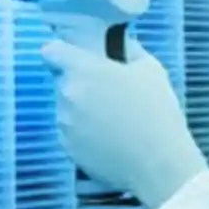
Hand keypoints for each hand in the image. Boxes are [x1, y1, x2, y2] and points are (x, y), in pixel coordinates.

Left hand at [41, 39, 208, 208]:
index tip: (79, 59)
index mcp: (83, 70)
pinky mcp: (67, 148)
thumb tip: (117, 44)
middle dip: (80, 83)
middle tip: (107, 94)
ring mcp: (64, 123)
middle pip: (62, 81)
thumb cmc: (157, 111)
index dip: (63, 52)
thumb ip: (128, 50)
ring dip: (81, 109)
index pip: (51, 51)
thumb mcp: (150, 69)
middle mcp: (66, 94)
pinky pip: (70, 132)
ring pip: (66, 107)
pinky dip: (82, 133)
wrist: (157, 164)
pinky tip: (108, 139)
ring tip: (111, 121)